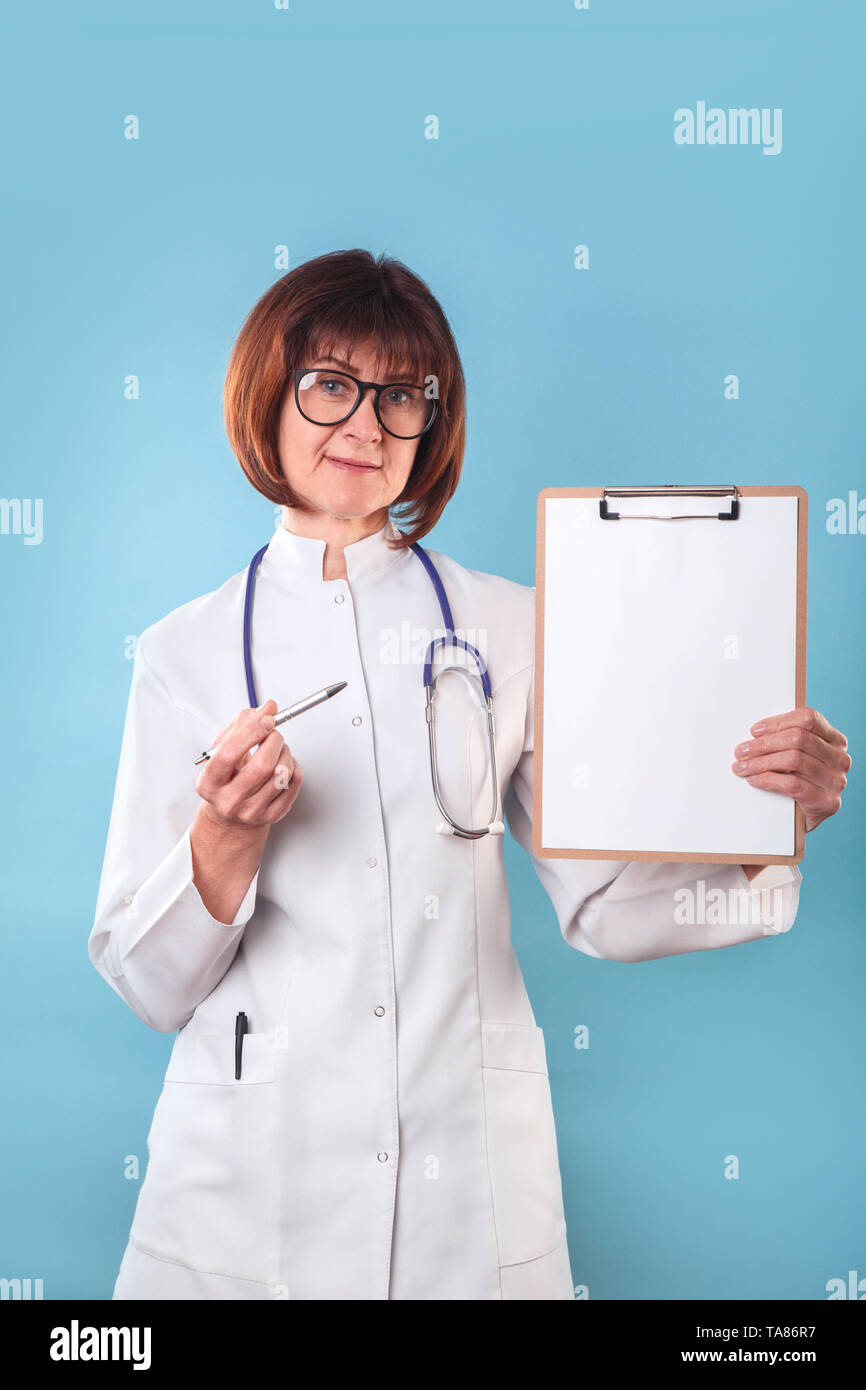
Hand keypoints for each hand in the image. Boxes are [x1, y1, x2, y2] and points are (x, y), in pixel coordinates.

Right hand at [195, 698, 303, 828]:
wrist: (231, 813)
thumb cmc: (227, 775)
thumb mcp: (222, 749)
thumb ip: (241, 724)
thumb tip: (268, 708)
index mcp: (209, 783)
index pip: (229, 753)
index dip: (251, 731)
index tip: (266, 718)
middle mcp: (229, 800)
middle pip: (262, 766)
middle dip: (274, 740)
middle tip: (273, 732)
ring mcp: (252, 811)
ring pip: (282, 772)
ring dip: (285, 750)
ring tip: (276, 748)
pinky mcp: (273, 815)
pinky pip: (294, 781)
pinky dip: (293, 765)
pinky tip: (281, 763)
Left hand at [732, 707, 850, 832]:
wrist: (804, 821)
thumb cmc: (798, 782)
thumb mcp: (797, 756)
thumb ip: (786, 741)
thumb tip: (755, 733)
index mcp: (835, 740)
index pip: (808, 719)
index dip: (778, 722)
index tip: (754, 731)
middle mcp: (840, 758)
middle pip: (798, 739)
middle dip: (764, 744)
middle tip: (741, 751)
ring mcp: (836, 780)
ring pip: (793, 759)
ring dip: (761, 762)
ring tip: (742, 767)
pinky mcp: (828, 802)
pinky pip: (793, 784)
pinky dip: (769, 780)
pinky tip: (754, 780)